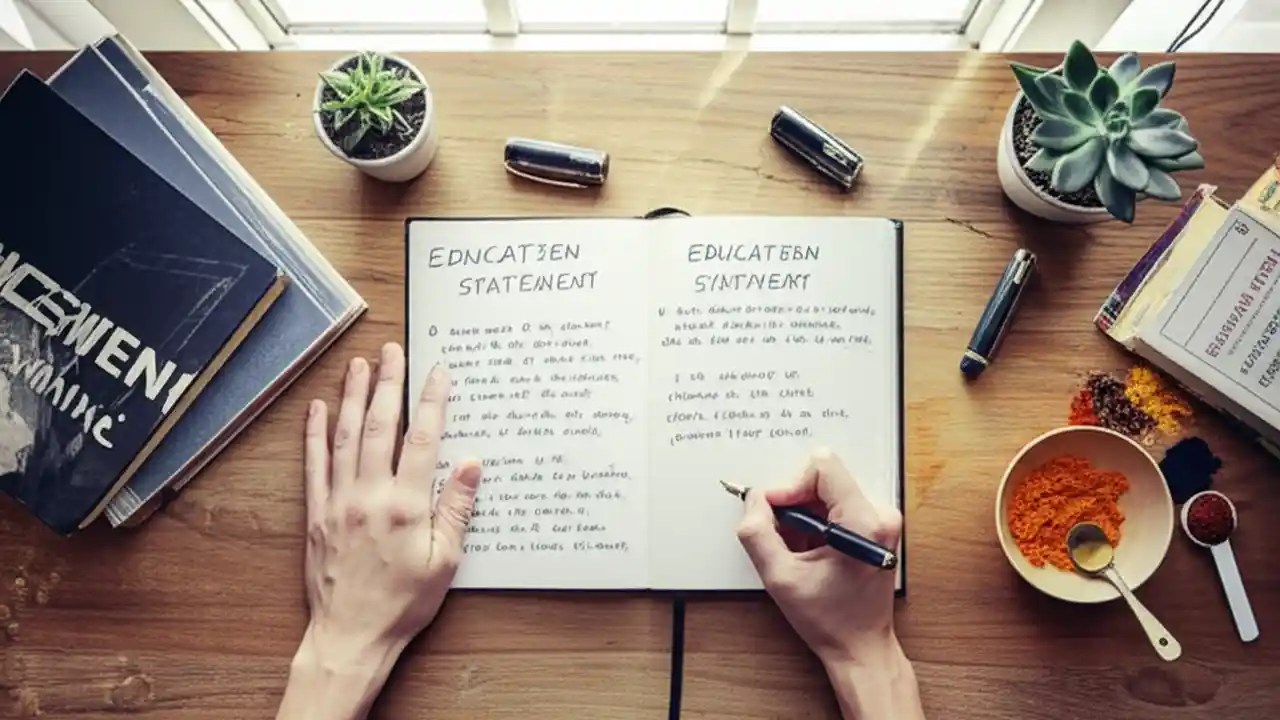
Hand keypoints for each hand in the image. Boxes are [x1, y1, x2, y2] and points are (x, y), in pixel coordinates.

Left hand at [277, 343, 480, 719]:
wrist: (351, 636)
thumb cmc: (403, 603)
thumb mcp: (445, 561)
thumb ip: (456, 509)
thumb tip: (470, 463)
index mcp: (407, 505)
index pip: (423, 440)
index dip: (432, 401)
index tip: (438, 372)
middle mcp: (370, 495)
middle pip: (381, 426)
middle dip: (387, 384)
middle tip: (392, 350)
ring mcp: (339, 501)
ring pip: (346, 437)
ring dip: (353, 396)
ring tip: (359, 364)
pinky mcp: (317, 514)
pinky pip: (315, 464)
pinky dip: (316, 433)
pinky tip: (319, 408)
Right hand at [736, 448, 921, 719]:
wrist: (861, 646)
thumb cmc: (831, 620)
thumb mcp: (780, 578)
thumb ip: (757, 532)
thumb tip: (753, 499)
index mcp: (864, 523)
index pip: (823, 467)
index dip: (789, 485)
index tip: (775, 511)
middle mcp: (879, 515)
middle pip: (823, 477)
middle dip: (794, 503)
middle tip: (784, 536)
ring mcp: (880, 520)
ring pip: (826, 490)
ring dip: (803, 514)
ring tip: (798, 548)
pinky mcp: (875, 526)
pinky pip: (835, 504)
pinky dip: (814, 521)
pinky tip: (810, 549)